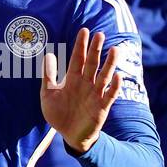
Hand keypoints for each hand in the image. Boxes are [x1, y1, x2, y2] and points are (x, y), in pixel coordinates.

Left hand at [40, 28, 120, 153]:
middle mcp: (86, 84)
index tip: (84, 31)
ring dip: (110, 64)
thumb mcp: (48, 94)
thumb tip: (49, 55)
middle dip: (96, 50)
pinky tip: (118, 76)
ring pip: (104, 76)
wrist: (69, 135)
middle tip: (100, 35)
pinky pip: (110, 95)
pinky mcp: (102, 107)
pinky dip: (114, 86)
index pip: (77, 59)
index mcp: (72, 80)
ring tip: (115, 50)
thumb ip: (48, 76)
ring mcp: (95, 94)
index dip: (80, 46)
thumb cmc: (59, 114)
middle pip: (92, 64)